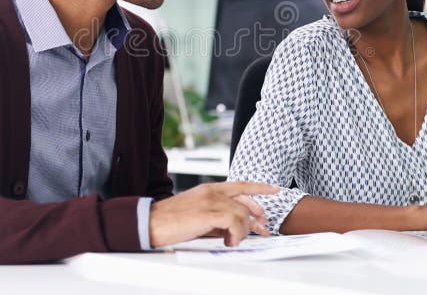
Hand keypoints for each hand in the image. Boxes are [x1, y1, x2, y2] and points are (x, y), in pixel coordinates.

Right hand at [149, 181, 277, 247]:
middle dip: (257, 215)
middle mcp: (212, 191)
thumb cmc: (171, 221)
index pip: (240, 184)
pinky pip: (234, 222)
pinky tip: (228, 242)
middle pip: (246, 199)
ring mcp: (211, 200)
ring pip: (241, 213)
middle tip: (262, 229)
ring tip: (233, 241)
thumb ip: (217, 218)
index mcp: (209, 188)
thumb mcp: (198, 216)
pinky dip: (236, 234)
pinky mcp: (209, 212)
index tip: (274, 189)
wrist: (151, 222)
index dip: (259, 186)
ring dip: (242, 230)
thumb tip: (232, 229)